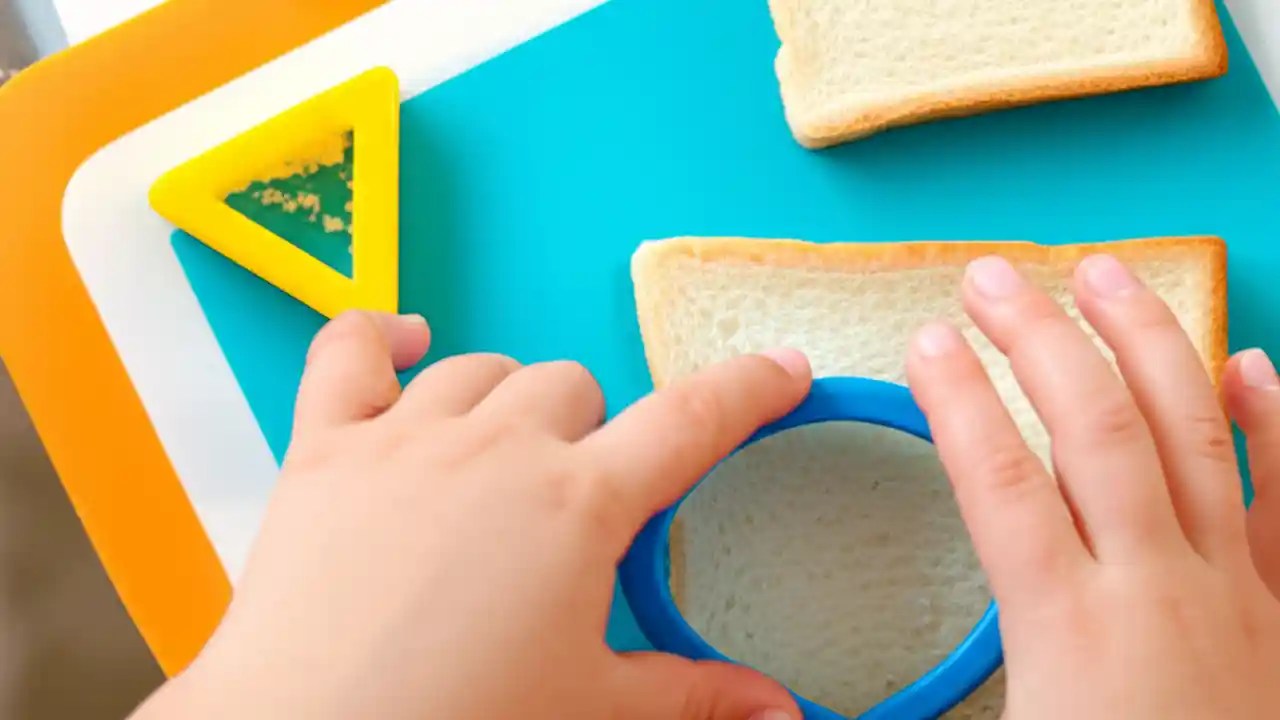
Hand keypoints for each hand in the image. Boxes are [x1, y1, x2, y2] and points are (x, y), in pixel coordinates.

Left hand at [131, 311, 809, 719]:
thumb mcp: (592, 707)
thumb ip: (694, 697)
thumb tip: (782, 715)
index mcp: (578, 504)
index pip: (690, 421)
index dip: (748, 389)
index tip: (782, 369)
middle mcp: (498, 448)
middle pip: (577, 387)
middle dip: (590, 431)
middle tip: (573, 500)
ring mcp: (406, 437)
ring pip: (485, 371)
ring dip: (507, 401)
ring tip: (501, 455)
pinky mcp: (324, 446)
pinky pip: (350, 351)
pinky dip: (381, 338)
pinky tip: (405, 342)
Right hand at [907, 254, 1279, 718]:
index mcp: (1068, 631)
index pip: (999, 482)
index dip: (956, 401)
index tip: (923, 339)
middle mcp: (1155, 588)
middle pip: (1092, 429)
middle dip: (1037, 338)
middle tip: (991, 275)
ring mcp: (1236, 590)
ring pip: (1193, 433)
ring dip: (1146, 341)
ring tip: (1104, 271)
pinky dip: (1273, 419)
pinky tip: (1248, 362)